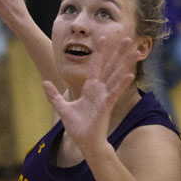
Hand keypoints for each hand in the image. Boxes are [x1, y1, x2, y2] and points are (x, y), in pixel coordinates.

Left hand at [42, 35, 142, 158]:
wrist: (85, 143)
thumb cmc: (78, 127)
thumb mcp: (62, 108)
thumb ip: (54, 95)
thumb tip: (44, 82)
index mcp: (90, 88)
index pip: (97, 65)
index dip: (100, 52)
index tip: (104, 38)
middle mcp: (100, 89)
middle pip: (111, 66)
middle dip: (119, 52)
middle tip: (128, 38)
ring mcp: (105, 96)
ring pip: (117, 75)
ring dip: (126, 63)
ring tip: (136, 51)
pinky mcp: (107, 105)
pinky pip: (115, 92)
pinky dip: (122, 83)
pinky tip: (130, 74)